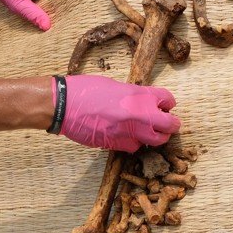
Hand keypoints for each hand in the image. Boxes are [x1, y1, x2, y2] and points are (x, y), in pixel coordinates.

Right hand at [59, 75, 180, 151]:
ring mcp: (128, 132)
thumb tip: (143, 102)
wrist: (63, 105)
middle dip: (169, 125)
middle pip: (169, 125)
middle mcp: (138, 115)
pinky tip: (125, 135)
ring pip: (154, 141)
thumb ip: (133, 95)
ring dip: (152, 137)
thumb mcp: (114, 85)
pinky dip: (133, 142)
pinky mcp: (116, 144)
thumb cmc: (85, 90)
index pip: (167, 100)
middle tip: (165, 124)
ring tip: (144, 131)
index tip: (164, 106)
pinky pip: (134, 147)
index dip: (167, 103)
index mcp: (138, 95)